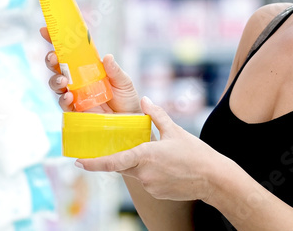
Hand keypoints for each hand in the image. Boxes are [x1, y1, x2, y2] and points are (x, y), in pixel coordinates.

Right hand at [41, 26, 141, 113]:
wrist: (129, 122)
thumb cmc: (126, 99)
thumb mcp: (124, 82)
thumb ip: (115, 71)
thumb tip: (107, 56)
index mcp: (88, 67)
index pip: (70, 51)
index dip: (56, 41)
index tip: (45, 30)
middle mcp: (78, 79)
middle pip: (58, 66)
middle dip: (51, 59)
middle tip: (54, 57)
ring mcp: (74, 94)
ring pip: (56, 83)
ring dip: (55, 79)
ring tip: (63, 80)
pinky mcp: (74, 111)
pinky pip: (64, 103)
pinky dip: (64, 99)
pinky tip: (69, 96)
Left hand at [77, 97, 224, 203]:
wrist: (213, 179)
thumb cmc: (195, 153)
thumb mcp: (175, 130)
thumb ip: (156, 115)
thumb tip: (143, 100)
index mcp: (146, 155)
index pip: (113, 161)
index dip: (94, 163)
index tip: (79, 161)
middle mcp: (144, 173)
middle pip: (122, 165)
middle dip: (118, 158)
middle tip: (118, 150)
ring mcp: (150, 185)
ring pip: (136, 173)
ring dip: (140, 164)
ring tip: (164, 157)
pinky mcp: (157, 192)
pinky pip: (147, 181)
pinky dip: (150, 172)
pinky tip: (168, 167)